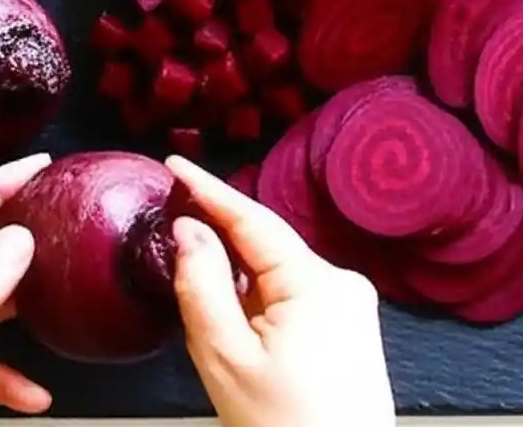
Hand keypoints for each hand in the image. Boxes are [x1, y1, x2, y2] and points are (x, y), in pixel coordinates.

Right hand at [166, 156, 395, 426]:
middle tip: (171, 241)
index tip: (174, 166)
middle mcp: (342, 282)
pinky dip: (260, 299)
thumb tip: (189, 231)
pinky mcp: (349, 324)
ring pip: (276, 271)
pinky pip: (293, 293)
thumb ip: (201, 285)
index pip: (252, 218)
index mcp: (316, 283)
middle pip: (264, 244)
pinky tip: (243, 331)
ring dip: (239, 278)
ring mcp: (351, 304)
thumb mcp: (225, 357)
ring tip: (212, 318)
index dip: (208, 188)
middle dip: (219, 241)